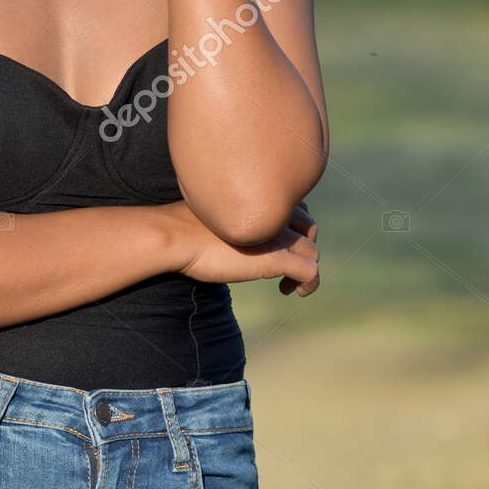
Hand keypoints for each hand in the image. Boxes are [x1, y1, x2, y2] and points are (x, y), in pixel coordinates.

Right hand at [165, 200, 320, 296]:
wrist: (175, 235)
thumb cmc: (186, 225)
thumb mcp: (218, 214)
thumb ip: (236, 217)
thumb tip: (236, 232)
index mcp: (264, 197)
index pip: (297, 209)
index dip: (293, 229)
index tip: (277, 247)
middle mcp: (277, 213)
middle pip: (309, 229)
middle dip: (303, 249)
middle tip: (285, 268)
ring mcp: (279, 236)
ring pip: (313, 253)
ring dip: (305, 271)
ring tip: (286, 286)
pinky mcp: (276, 259)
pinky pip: (309, 271)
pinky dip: (307, 284)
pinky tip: (289, 291)